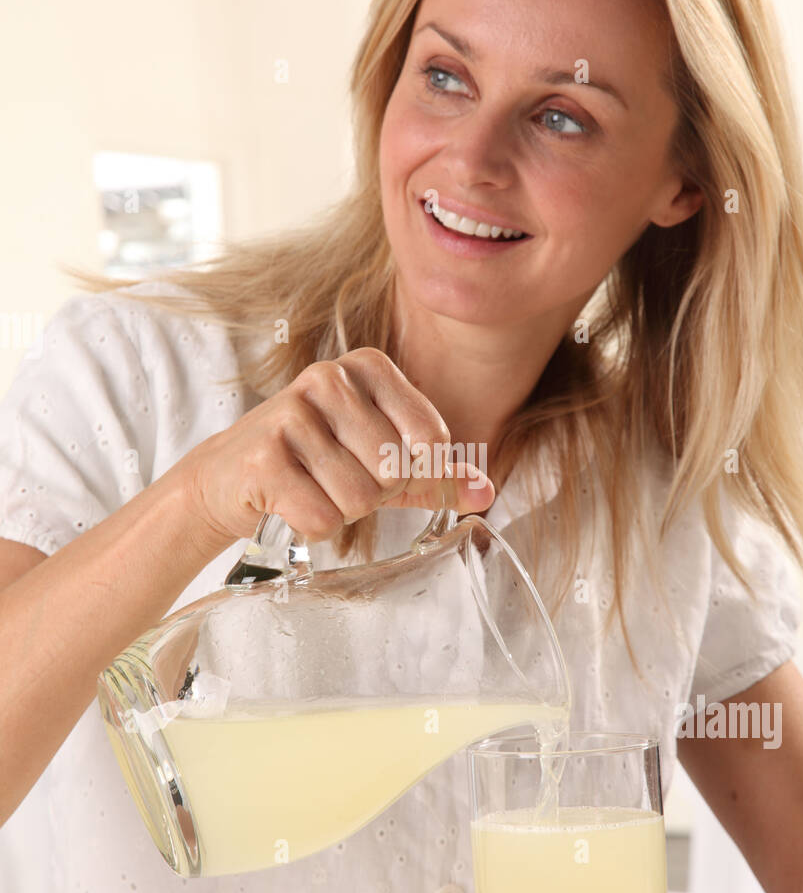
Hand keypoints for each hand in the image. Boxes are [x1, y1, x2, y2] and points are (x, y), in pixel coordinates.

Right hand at [170, 346, 495, 555]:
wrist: (227, 479)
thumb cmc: (314, 465)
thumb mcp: (379, 461)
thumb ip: (433, 474)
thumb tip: (485, 491)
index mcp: (368, 367)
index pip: (431, 439)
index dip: (415, 473)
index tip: (380, 469)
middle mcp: (329, 378)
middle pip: (395, 471)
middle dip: (372, 494)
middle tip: (334, 479)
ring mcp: (291, 413)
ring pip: (360, 497)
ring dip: (339, 511)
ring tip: (310, 488)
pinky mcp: (261, 456)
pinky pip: (321, 517)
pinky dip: (310, 526)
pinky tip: (287, 502)